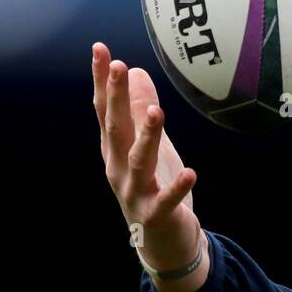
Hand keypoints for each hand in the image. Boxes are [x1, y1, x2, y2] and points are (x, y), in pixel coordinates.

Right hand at [92, 42, 201, 272]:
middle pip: (116, 130)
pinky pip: (166, 200)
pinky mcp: (156, 214)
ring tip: (158, 112)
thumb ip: (140, 111)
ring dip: (147, 136)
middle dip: (116, 99)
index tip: (101, 50)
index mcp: (115, 150)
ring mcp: (135, 193)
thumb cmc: (154, 187)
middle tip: (120, 67)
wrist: (162, 242)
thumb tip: (136, 70)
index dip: (102, 81)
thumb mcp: (147, 145)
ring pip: (139, 162)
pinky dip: (177, 188)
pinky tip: (191, 173)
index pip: (105, 110)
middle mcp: (118, 169)